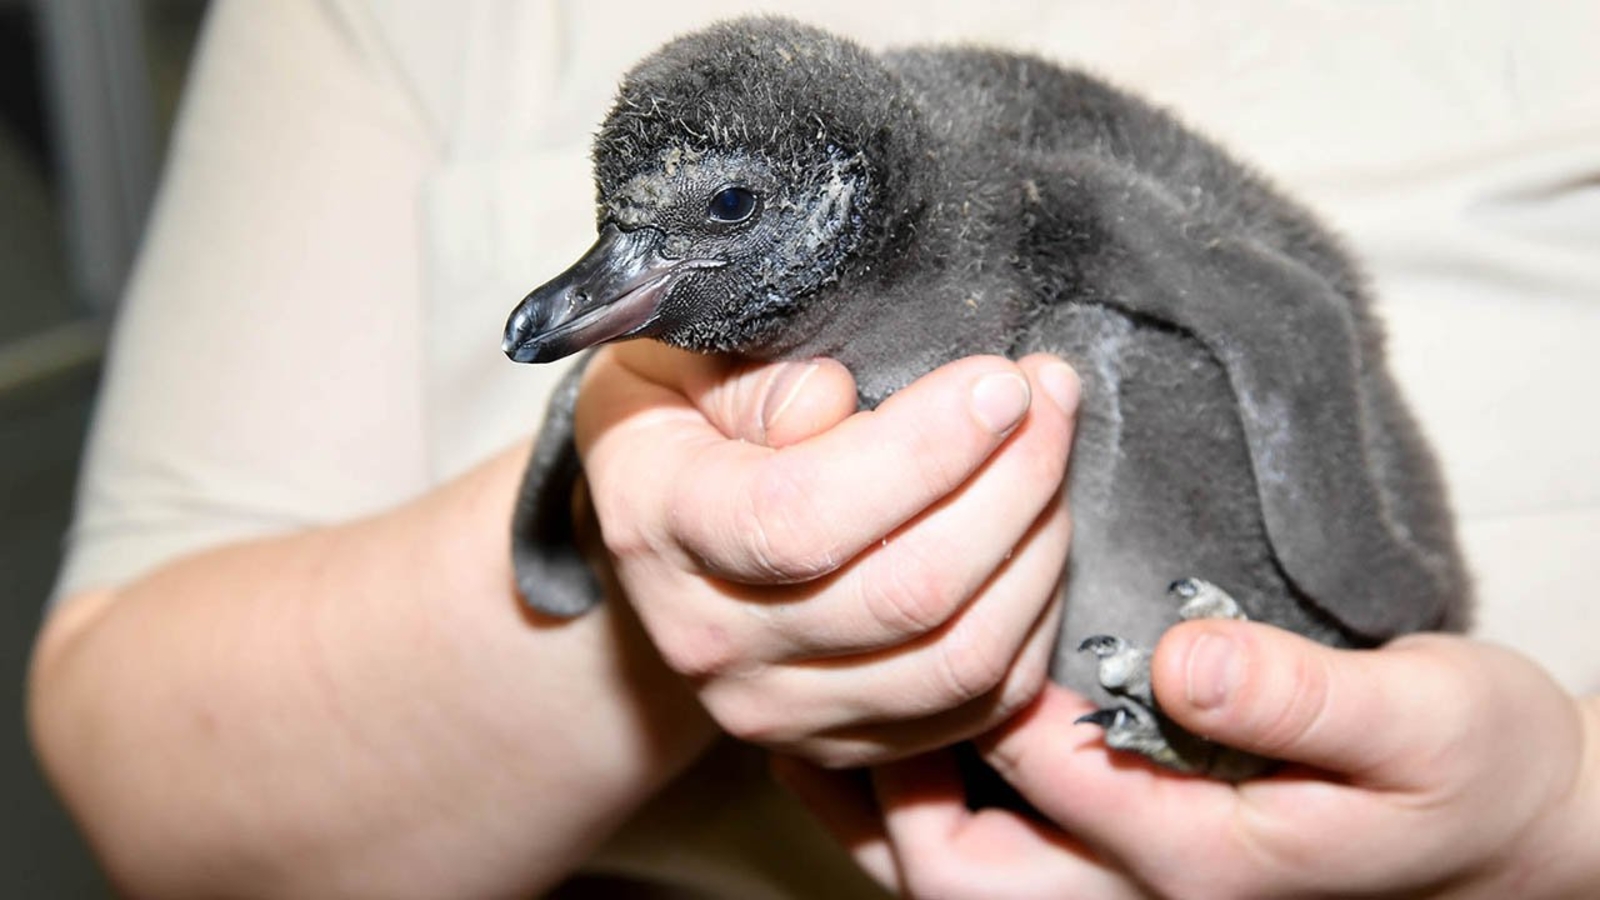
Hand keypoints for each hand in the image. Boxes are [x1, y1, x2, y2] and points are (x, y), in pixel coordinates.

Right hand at [572, 343, 1080, 766]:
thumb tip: (834, 400)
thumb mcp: (676, 356)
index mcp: (657, 525)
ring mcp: (777, 710)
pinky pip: (979, 707)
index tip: (999, 381)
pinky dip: (1033, 623)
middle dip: (1014, 483)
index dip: (925, 451)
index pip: (800, 518)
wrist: (651, 528)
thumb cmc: (678, 415)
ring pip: (960, 661)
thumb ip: (751, 374)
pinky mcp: (843, 743)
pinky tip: (1036, 539)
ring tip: (1050, 456)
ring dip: (1038, 551)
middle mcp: (710, 640)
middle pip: (906, 595)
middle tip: (1051, 396)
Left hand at [776, 621, 1599, 897]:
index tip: (924, 587)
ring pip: (966, 871)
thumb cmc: (1472, 776)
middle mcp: (1143, 886)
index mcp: (1197, 857)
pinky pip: (1000, 851)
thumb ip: (1306, 699)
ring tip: (820, 714)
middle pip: (964, 868)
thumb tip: (1189, 664)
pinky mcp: (1134, 855)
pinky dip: (935, 802)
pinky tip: (898, 738)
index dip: (970, 686)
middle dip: (885, 786)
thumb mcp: (1425, 725)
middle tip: (832, 686)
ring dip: (888, 803)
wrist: (1508, 825)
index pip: (1039, 774)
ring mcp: (1130, 883)